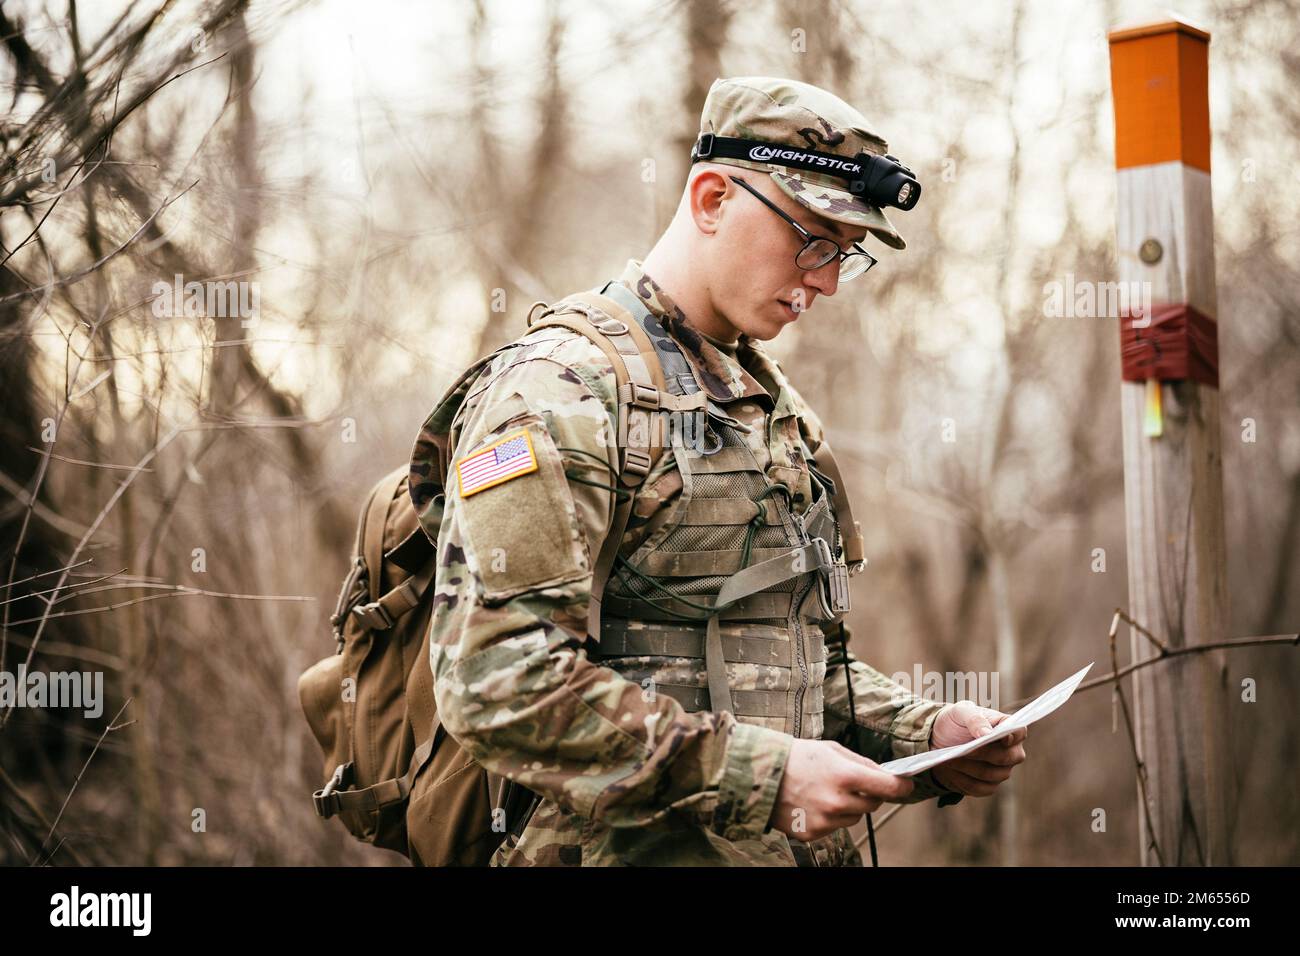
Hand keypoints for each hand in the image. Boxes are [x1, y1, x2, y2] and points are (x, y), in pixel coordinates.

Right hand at [769, 738, 913, 842]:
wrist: (757, 775)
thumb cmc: (795, 757)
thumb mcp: (830, 750)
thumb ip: (861, 763)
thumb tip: (884, 774)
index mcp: (844, 775)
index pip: (889, 787)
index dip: (901, 786)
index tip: (906, 785)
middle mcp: (838, 801)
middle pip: (873, 804)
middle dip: (870, 793)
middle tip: (853, 783)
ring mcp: (825, 820)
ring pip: (854, 817)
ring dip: (849, 806)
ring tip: (825, 791)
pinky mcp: (813, 833)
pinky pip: (834, 827)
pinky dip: (830, 817)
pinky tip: (813, 803)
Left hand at [928, 701, 1026, 796]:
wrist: (940, 741)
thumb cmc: (956, 722)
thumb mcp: (960, 712)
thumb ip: (975, 719)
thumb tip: (987, 733)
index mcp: (1007, 727)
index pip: (1019, 732)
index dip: (1013, 736)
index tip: (1001, 737)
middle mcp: (1011, 751)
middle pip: (1007, 757)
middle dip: (982, 754)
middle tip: (962, 750)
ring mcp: (1002, 770)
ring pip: (992, 775)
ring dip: (968, 767)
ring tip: (949, 759)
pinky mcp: (989, 785)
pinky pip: (979, 788)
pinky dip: (962, 780)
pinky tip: (950, 771)